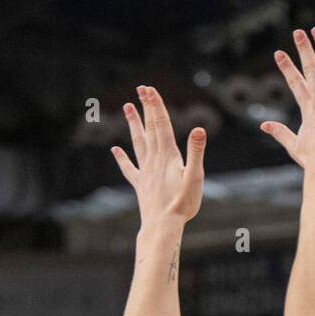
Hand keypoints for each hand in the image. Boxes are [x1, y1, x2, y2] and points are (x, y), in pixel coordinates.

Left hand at [111, 85, 205, 225]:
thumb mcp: (195, 177)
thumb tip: (199, 129)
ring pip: (138, 142)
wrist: (163, 226)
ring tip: (127, 107)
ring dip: (133, 124)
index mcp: (168, 155)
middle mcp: (154, 159)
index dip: (155, 105)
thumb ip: (196, 152)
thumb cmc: (182, 204)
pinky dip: (122, 158)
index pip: (161, 124)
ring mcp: (145, 172)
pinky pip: (129, 168)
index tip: (149, 89)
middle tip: (141, 89)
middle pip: (149, 128)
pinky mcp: (141, 185)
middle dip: (146, 108)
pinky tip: (115, 150)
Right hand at [262, 28, 314, 170]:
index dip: (287, 67)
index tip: (278, 54)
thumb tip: (263, 124)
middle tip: (297, 32)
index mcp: (307, 108)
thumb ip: (280, 132)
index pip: (295, 82)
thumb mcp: (294, 145)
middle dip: (303, 49)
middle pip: (310, 68)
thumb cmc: (314, 161)